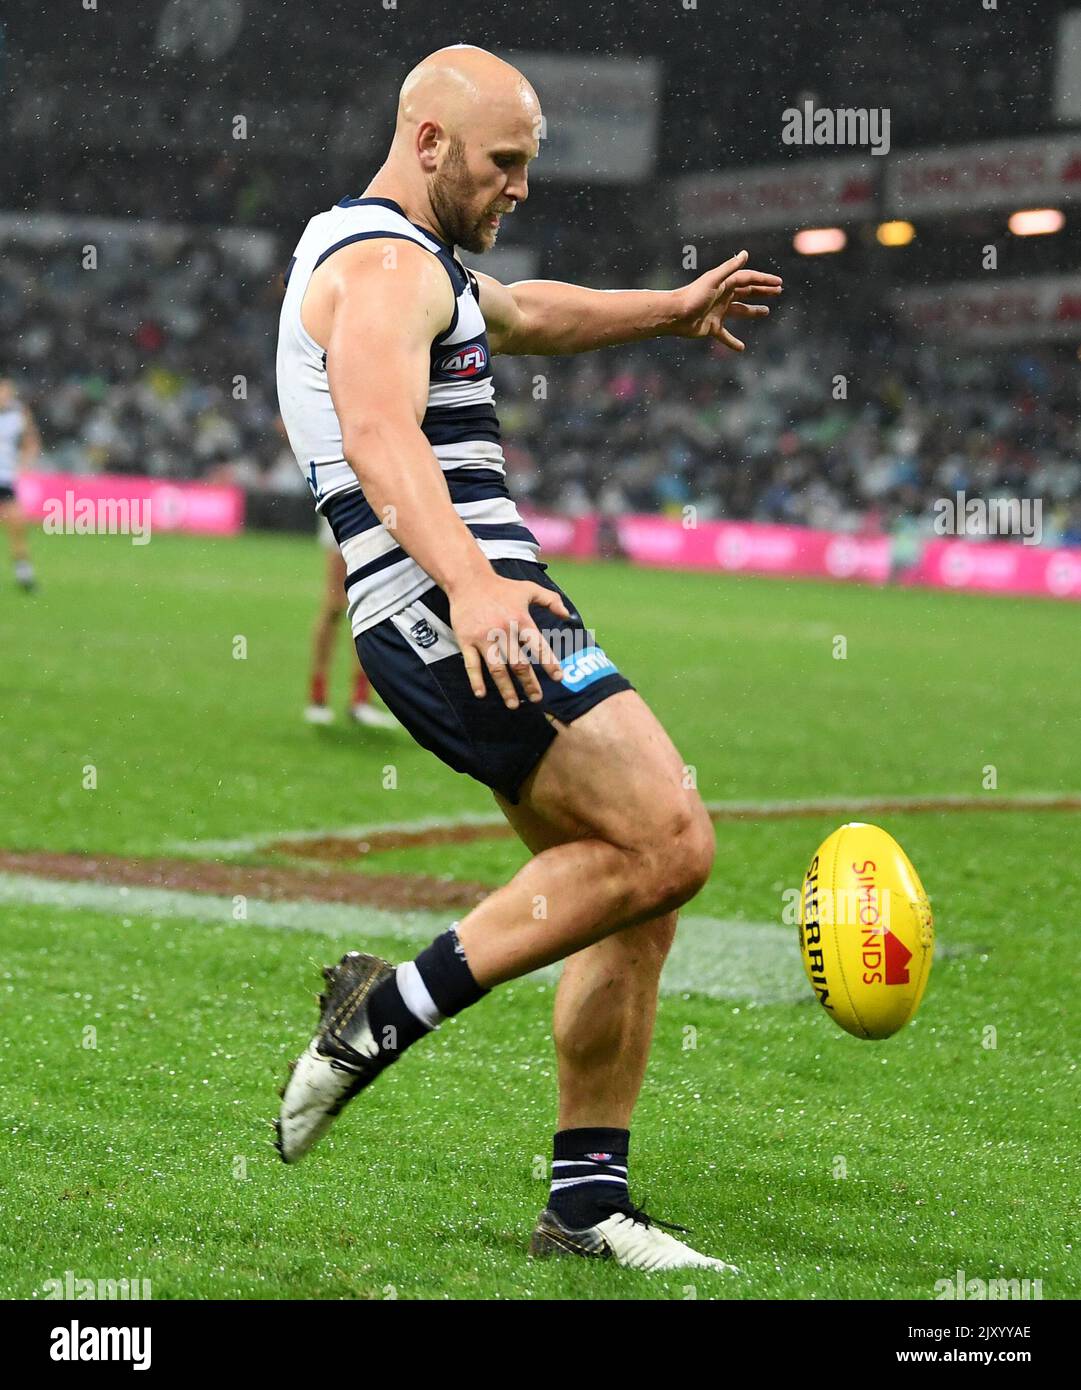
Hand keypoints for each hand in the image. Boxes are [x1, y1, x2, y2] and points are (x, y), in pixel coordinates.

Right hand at [449, 574, 569, 708]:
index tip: (559, 678)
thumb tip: (568, 615)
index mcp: (520, 620)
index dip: (549, 663)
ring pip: (497, 669)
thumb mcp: (528, 588)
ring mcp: (483, 637)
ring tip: (513, 705)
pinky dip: (476, 681)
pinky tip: (482, 694)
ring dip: (506, 689)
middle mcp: (503, 631)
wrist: (468, 581)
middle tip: (537, 699)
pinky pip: (471, 665)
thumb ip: (551, 600)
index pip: (538, 646)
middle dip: (530, 684)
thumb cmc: (501, 587)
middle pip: (519, 664)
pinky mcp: (466, 640)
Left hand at [668, 250, 782, 349]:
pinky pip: (725, 335)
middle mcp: (723, 296)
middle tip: (778, 292)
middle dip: (762, 292)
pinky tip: (742, 348)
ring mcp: (718, 312)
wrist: (675, 315)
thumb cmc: (693, 296)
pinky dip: (732, 342)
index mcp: (724, 284)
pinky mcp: (712, 327)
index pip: (749, 279)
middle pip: (747, 293)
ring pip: (740, 311)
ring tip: (766, 312)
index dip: (764, 280)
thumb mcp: (714, 280)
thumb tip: (745, 253)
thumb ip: (730, 268)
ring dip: (753, 311)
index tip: (779, 283)